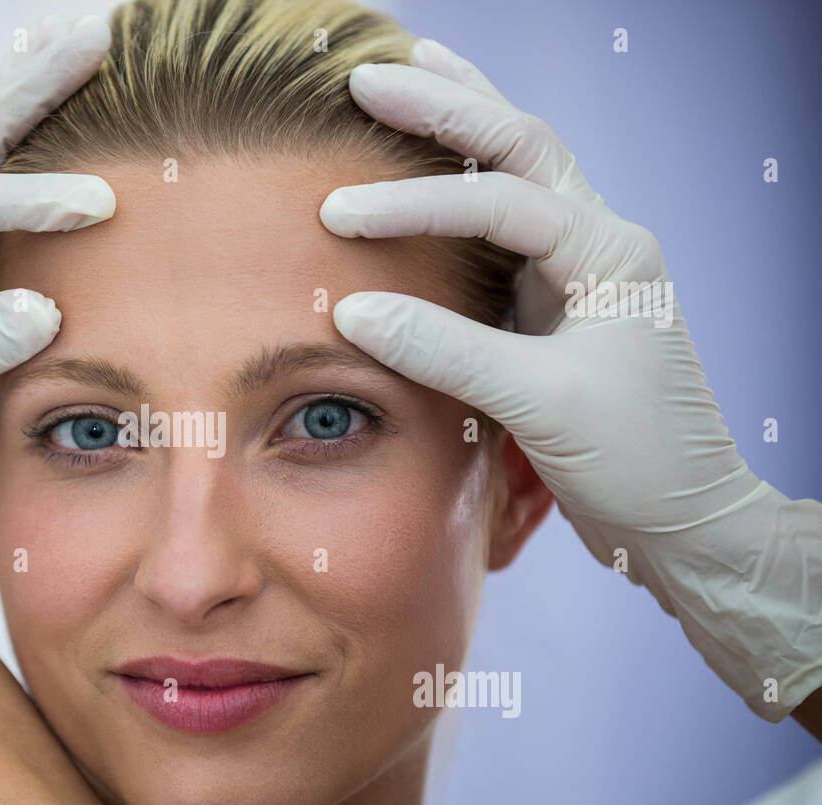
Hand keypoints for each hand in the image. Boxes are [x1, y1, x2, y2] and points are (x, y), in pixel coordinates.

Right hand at [320, 38, 820, 720]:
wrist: (684, 518)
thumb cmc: (632, 462)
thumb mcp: (539, 404)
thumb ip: (446, 350)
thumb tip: (352, 309)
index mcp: (608, 256)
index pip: (500, 201)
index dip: (415, 203)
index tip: (337, 217)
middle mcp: (599, 242)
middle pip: (519, 144)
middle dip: (444, 105)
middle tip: (366, 76)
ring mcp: (579, 267)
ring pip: (519, 167)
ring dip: (462, 119)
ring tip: (407, 72)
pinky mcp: (556, 301)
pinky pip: (505, 221)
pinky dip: (462, 181)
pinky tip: (431, 162)